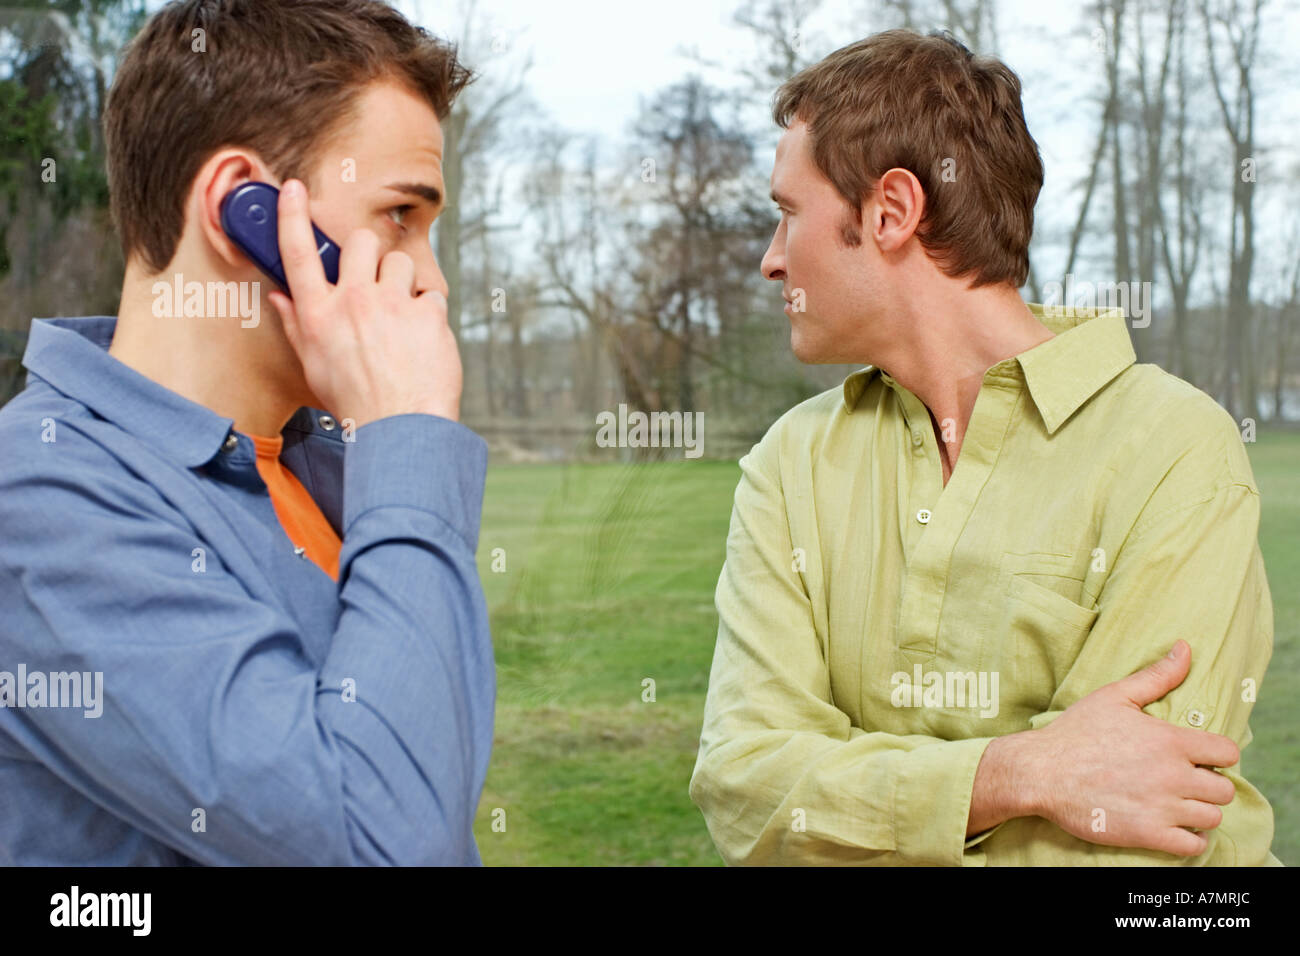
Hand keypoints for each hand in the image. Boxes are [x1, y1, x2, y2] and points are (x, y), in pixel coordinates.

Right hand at [266, 179, 461, 427]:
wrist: (400, 429)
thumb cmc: (356, 402)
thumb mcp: (313, 366)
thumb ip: (298, 325)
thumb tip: (280, 297)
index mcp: (319, 315)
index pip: (297, 254)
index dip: (293, 216)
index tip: (295, 189)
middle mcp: (353, 302)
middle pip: (359, 242)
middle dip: (368, 252)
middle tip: (374, 278)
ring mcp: (392, 305)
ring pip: (399, 261)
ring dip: (401, 281)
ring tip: (402, 316)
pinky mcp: (428, 313)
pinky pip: (430, 295)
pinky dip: (429, 313)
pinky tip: (423, 340)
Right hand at [1025, 640, 1239, 855]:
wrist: (1040, 772)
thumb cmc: (1075, 732)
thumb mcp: (1114, 696)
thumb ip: (1157, 676)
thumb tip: (1185, 648)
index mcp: (1169, 740)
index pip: (1228, 752)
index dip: (1216, 754)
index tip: (1198, 756)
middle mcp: (1172, 775)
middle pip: (1224, 789)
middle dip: (1209, 784)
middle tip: (1185, 781)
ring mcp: (1161, 807)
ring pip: (1212, 817)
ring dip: (1200, 811)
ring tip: (1179, 803)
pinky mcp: (1148, 834)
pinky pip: (1194, 845)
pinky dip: (1190, 839)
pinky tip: (1173, 826)